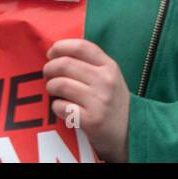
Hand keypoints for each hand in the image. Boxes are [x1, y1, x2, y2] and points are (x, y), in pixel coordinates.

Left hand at [44, 38, 129, 161]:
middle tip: (47, 74)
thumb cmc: (113, 101)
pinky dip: (56, 106)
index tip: (51, 53)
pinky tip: (61, 107)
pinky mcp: (91, 120)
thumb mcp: (110, 76)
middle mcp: (105, 81)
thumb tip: (58, 54)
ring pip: (60, 84)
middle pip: (65, 64)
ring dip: (50, 87)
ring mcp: (99, 101)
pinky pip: (61, 106)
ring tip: (53, 90)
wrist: (129, 131)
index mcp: (109, 66)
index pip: (81, 46)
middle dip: (49, 68)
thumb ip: (90, 63)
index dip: (60, 47)